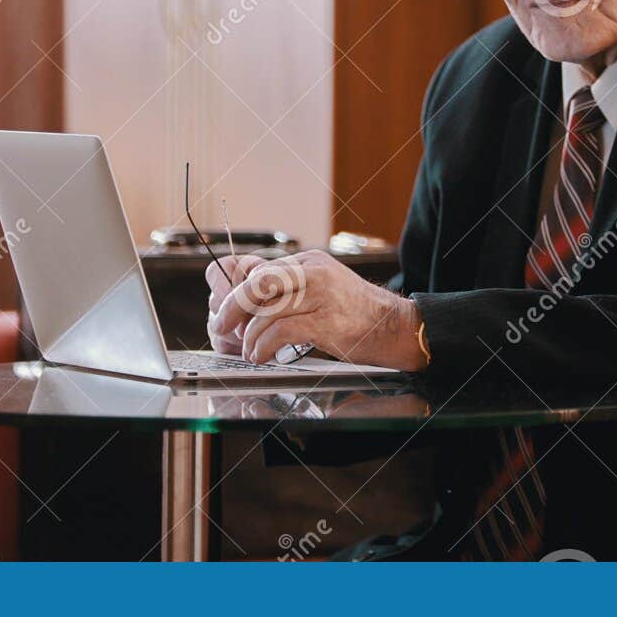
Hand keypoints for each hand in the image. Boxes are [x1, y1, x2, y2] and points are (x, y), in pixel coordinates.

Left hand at [203, 250, 428, 369]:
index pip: (260, 270)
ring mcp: (320, 296)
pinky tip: (262, 355)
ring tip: (249, 350)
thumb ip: (291, 290)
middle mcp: (313, 273)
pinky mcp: (326, 321)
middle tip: (222, 325)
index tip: (227, 311)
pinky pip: (281, 331)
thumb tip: (251, 304)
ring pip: (267, 310)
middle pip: (258, 283)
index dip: (237, 292)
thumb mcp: (322, 289)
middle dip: (233, 306)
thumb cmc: (356, 313)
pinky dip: (264, 346)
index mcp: (309, 261)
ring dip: (250, 335)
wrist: (394, 326)